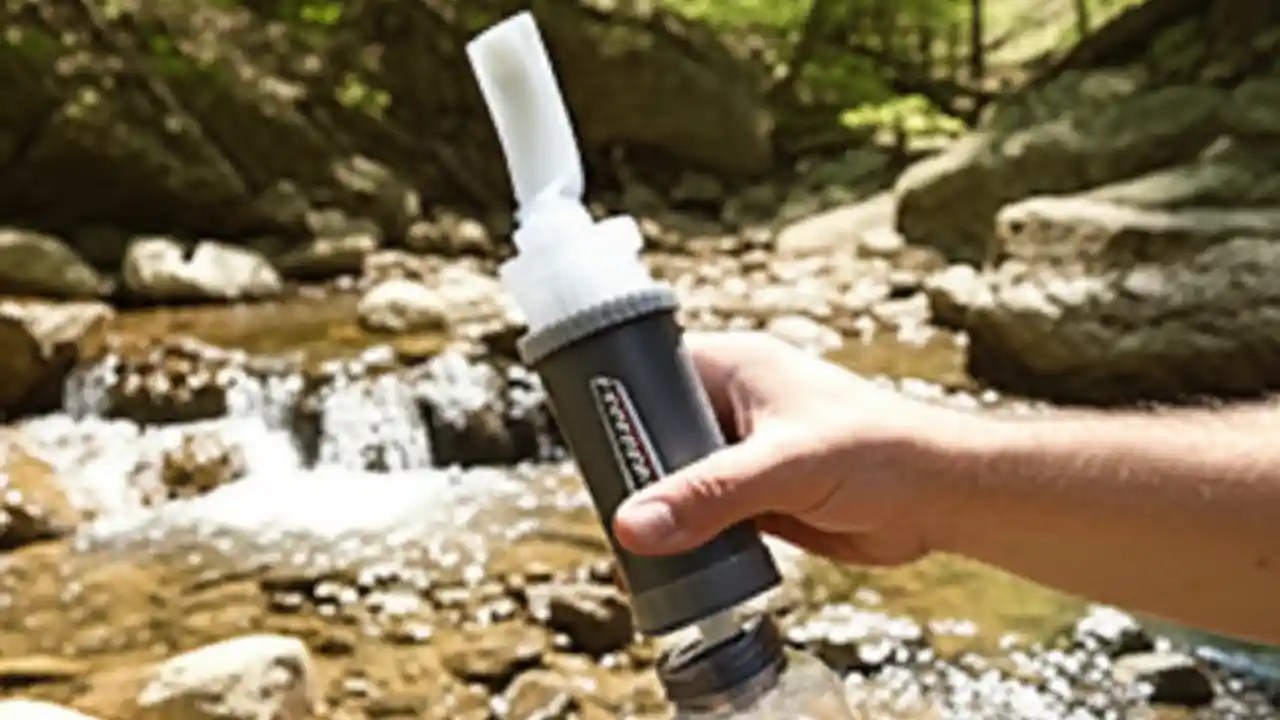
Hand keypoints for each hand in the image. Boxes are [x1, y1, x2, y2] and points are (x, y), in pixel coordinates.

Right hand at [613, 332, 979, 566]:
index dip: (620, 397)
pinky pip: (705, 512)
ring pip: (679, 476)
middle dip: (634, 464)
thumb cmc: (878, 452)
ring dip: (660, 504)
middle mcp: (734, 405)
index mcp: (736, 367)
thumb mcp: (785, 466)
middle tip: (605, 496)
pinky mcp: (759, 497)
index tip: (587, 432)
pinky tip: (668, 555)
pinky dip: (688, 532)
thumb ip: (710, 494)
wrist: (940, 498)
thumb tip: (634, 524)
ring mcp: (745, 454)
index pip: (653, 369)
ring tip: (630, 533)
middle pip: (657, 430)